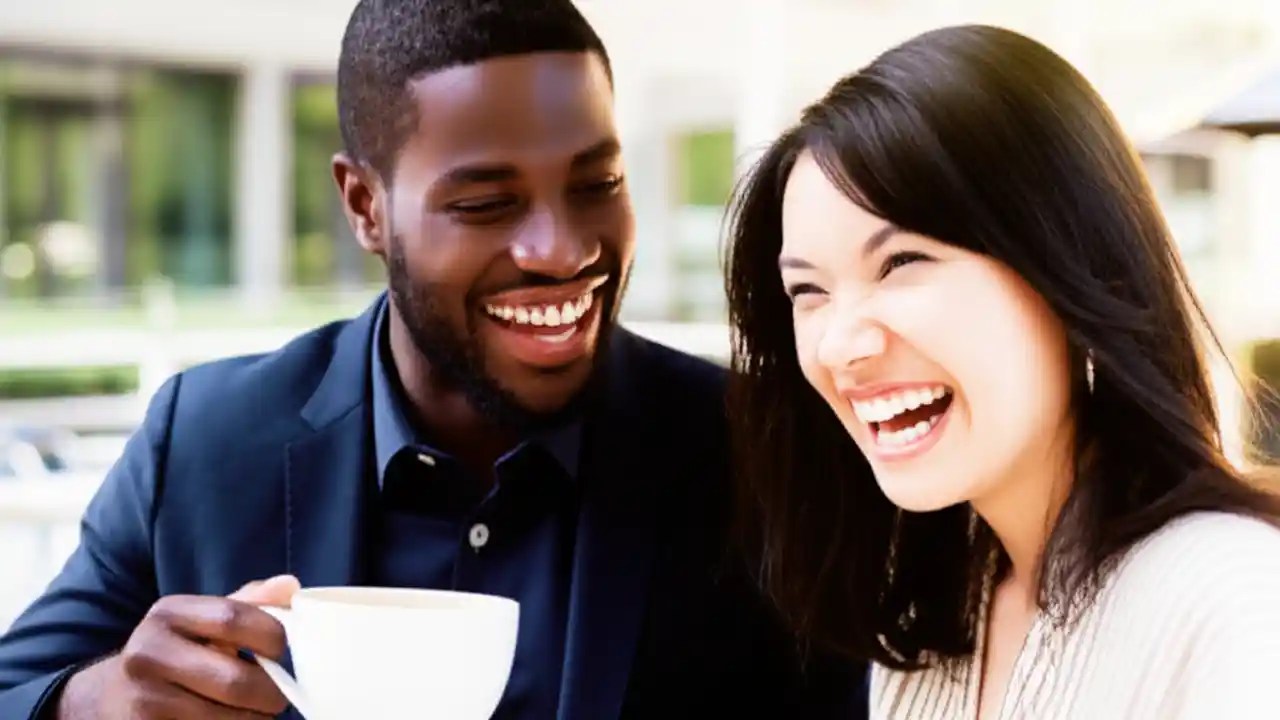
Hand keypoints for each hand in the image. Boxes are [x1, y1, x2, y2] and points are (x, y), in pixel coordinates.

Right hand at [57, 575, 299, 718]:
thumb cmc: (173, 653)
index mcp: (167, 614)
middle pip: (235, 681)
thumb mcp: (200, 620)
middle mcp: (148, 654)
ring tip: (256, 711)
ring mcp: (142, 702)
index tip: (283, 651)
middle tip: (280, 696)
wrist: (110, 697)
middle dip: (271, 693)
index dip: (273, 637)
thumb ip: (247, 603)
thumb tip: (289, 586)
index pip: (234, 619)